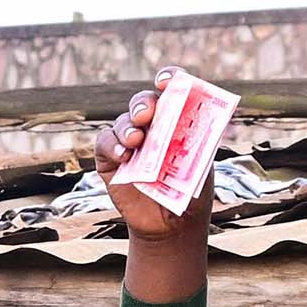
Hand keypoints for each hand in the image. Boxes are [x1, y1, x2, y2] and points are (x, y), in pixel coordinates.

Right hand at [98, 83, 214, 291]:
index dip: (169, 79)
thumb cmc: (191, 193)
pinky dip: (112, 145)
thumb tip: (195, 123)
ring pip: (122, 121)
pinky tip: (124, 155)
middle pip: (143, 102)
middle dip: (143, 104)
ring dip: (128, 127)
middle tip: (146, 114)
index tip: (167, 81)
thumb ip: (196, 146)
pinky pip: (105, 142)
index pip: (172, 90)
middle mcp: (151, 126)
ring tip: (136, 141)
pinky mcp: (110, 160)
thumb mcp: (202, 168)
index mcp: (176, 120)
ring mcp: (129, 142)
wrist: (173, 227)